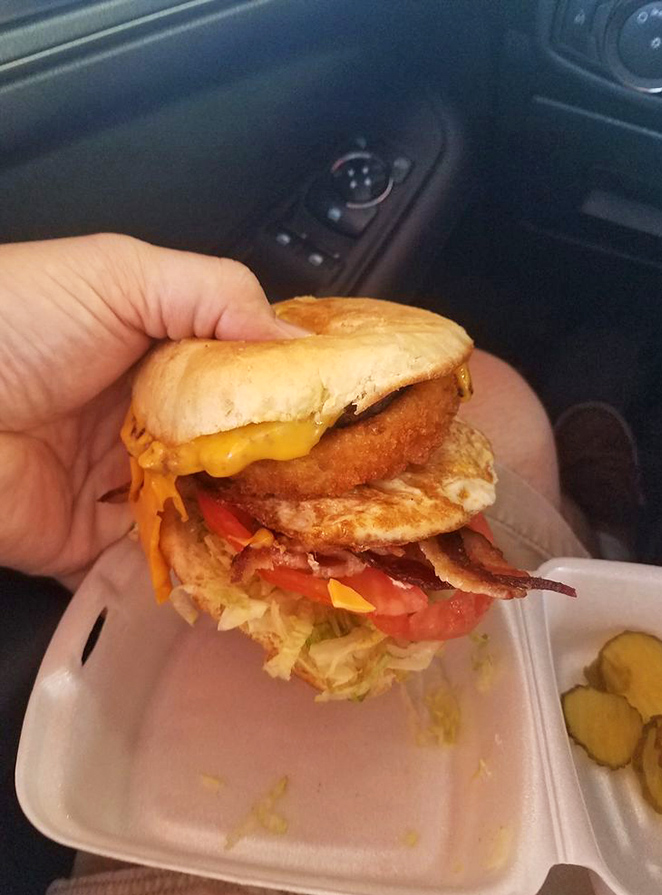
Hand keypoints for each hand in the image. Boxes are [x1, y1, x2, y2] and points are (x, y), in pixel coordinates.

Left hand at [0, 233, 299, 584]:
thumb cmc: (14, 324)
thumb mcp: (120, 275)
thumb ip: (215, 294)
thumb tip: (300, 342)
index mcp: (151, 352)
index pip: (235, 375)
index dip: (284, 392)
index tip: (342, 412)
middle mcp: (136, 418)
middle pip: (220, 449)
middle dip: (269, 466)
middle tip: (332, 482)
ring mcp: (112, 482)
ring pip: (193, 507)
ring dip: (237, 519)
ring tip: (299, 530)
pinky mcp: (85, 539)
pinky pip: (148, 557)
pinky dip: (186, 565)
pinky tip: (236, 564)